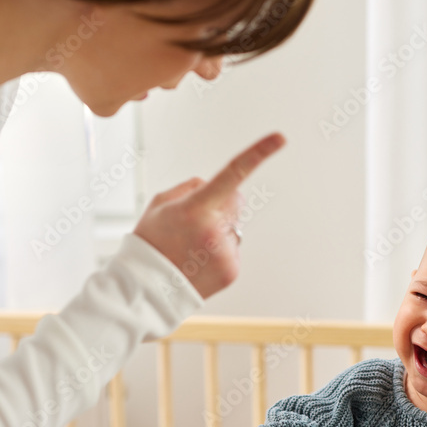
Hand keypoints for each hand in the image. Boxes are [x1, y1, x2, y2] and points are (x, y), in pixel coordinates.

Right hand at [133, 132, 285, 298]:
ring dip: (219, 230)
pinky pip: (234, 248)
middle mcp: (215, 229)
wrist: (147, 288)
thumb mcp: (160, 204)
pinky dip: (220, 252)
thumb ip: (191, 187)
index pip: (232, 173)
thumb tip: (213, 185)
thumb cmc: (151, 243)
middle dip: (222, 204)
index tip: (279, 138)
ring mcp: (226, 251)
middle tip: (195, 222)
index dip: (258, 154)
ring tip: (192, 247)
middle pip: (236, 200)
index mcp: (196, 208)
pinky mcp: (233, 269)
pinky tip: (199, 261)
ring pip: (235, 226)